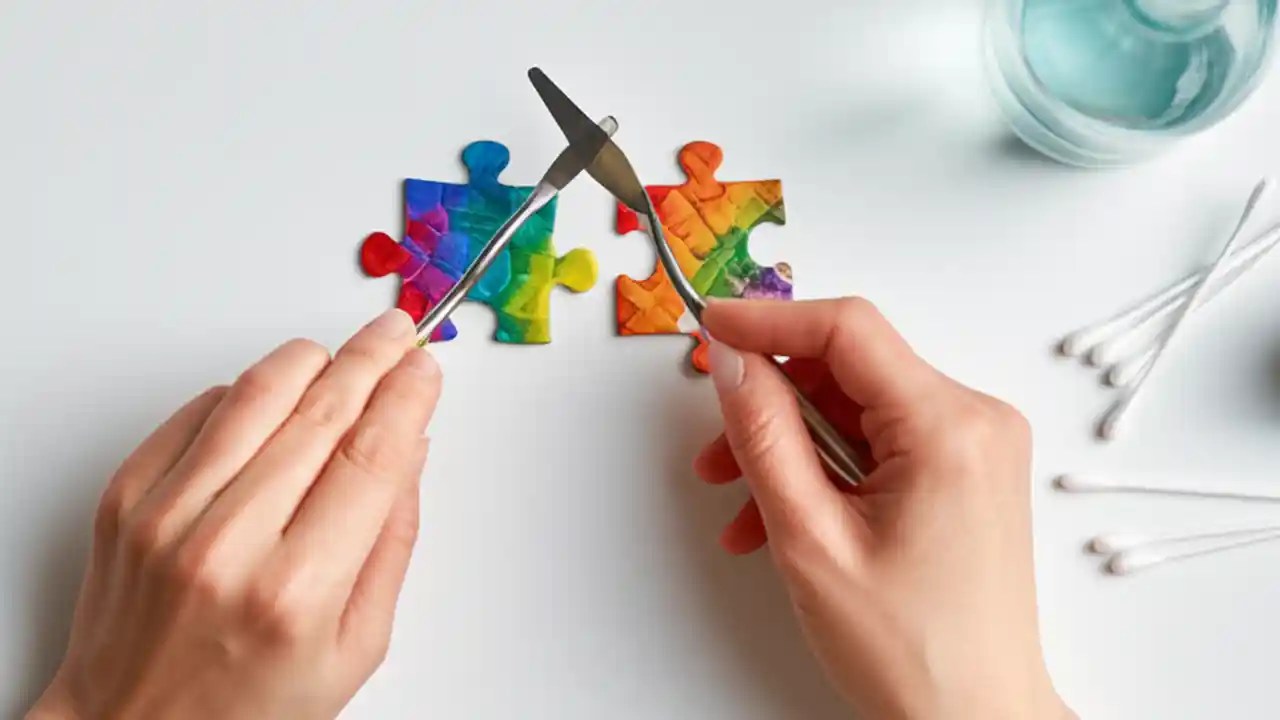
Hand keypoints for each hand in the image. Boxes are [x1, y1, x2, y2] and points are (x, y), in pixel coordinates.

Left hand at [28, 309, 439, 719]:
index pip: (370, 457)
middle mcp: (226, 546)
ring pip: (254, 394)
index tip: (425, 366)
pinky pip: (197, 411)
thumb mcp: (356, 646)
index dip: (406, 397)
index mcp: (296, 592)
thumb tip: (411, 448)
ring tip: (341, 354)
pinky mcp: (125, 498)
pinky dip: (244, 391)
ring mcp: (166, 516)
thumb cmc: (248, 705)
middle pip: (320, 413)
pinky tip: (274, 400)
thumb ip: (391, 542)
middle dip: (370, 360)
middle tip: (396, 332)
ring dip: (309, 360)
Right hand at [694, 298, 1072, 719]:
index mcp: (950, 428)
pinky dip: (825, 469)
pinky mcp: (962, 470)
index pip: (849, 330)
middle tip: (716, 445)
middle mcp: (975, 420)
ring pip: (856, 408)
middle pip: (849, 368)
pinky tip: (781, 519)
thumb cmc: (914, 653)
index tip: (711, 326)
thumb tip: (731, 361)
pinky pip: (877, 442)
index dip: (770, 320)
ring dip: (790, 445)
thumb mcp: (811, 539)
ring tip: (743, 503)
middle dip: (772, 403)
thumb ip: (765, 435)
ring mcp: (973, 446)